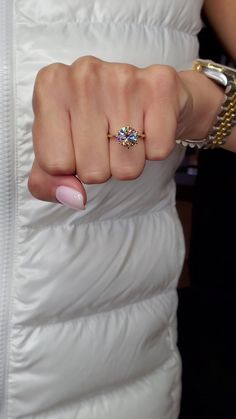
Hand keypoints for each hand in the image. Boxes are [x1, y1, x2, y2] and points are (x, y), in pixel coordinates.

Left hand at [28, 56, 223, 208]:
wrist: (149, 95)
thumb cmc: (95, 124)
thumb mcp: (57, 150)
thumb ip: (47, 182)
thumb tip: (75, 197)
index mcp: (50, 87)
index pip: (55, 165)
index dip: (70, 167)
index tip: (78, 145)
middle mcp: (83, 75)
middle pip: (91, 170)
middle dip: (101, 168)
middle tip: (106, 142)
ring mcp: (123, 77)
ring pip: (126, 167)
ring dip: (128, 162)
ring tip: (127, 134)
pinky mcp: (160, 85)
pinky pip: (157, 152)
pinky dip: (154, 150)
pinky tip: (148, 127)